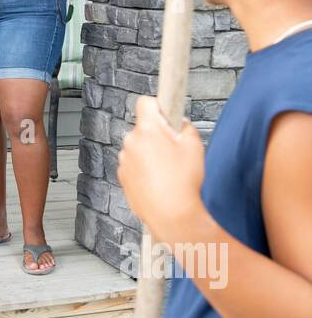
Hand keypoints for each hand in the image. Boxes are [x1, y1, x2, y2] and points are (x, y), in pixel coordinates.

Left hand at [117, 96, 204, 237]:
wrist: (171, 215)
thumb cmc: (182, 182)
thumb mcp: (194, 146)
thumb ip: (185, 127)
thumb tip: (179, 124)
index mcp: (148, 130)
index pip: (145, 102)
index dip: (157, 105)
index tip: (165, 112)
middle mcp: (131, 142)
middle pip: (143, 128)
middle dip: (156, 134)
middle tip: (173, 149)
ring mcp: (125, 160)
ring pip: (138, 147)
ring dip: (149, 152)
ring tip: (167, 170)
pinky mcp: (123, 176)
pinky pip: (134, 164)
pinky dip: (144, 169)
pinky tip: (159, 181)